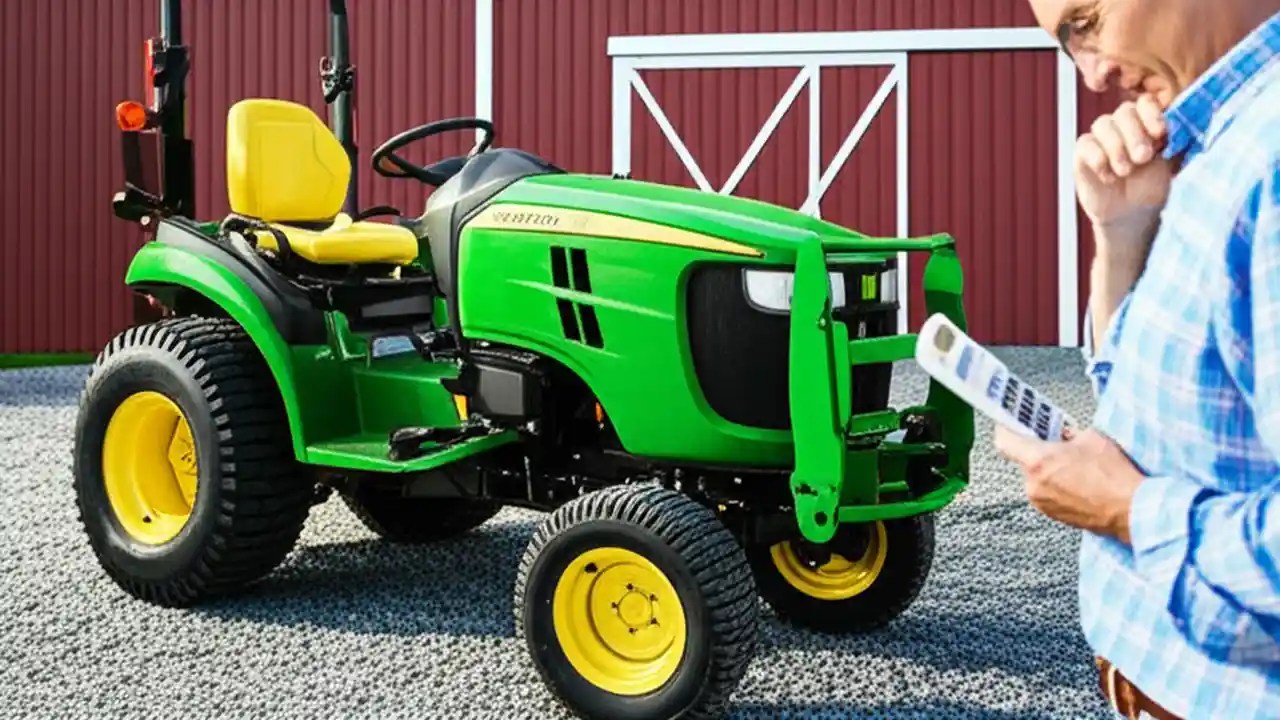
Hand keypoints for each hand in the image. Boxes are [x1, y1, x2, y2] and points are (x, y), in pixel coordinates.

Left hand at [993, 426, 1144, 543]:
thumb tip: (1061, 434)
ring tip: (1074, 465)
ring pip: (1035, 477)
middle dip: (1037, 450)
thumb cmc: (1114, 475)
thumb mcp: (1091, 438)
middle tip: (1056, 443)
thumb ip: (1068, 434)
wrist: (1132, 510)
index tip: (1012, 423)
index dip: (1007, 429)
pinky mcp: (1052, 515)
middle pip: (1022, 459)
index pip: (1004, 441)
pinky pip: (1045, 492)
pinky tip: (1078, 482)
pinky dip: (1055, 485)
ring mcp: (1041, 502)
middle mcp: (1034, 484)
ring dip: (1048, 469)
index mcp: (1038, 461)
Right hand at [1076, 95, 1174, 233]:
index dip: (1151, 114)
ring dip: (1116, 147)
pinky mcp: (1083, 153)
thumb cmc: (1152, 185)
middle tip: (1142, 158)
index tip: (1160, 134)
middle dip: (1135, 135)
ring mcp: (1101, 137)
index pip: (1145, 103)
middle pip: (1124, 112)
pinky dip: (1098, 159)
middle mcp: (1122, 124)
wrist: (1130, 212)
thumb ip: (1177, 142)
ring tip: (1125, 171)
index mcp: (1146, 121)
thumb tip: (1192, 123)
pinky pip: (1085, 144)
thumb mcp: (1170, 163)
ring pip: (1103, 124)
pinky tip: (1109, 177)